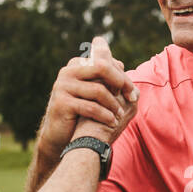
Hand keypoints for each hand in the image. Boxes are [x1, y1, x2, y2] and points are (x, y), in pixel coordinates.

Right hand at [36, 36, 137, 158]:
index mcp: (77, 64)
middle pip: (102, 67)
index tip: (132, 91)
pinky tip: (112, 122)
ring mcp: (63, 86)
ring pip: (98, 89)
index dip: (121, 73)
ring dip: (114, 104)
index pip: (104, 58)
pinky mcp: (62, 103)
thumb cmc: (81, 111)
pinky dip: (105, 116)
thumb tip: (121, 64)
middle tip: (132, 99)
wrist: (59, 133)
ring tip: (121, 115)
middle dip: (122, 82)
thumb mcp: (93, 92)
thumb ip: (104, 77)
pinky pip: (91, 107)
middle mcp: (68, 71)